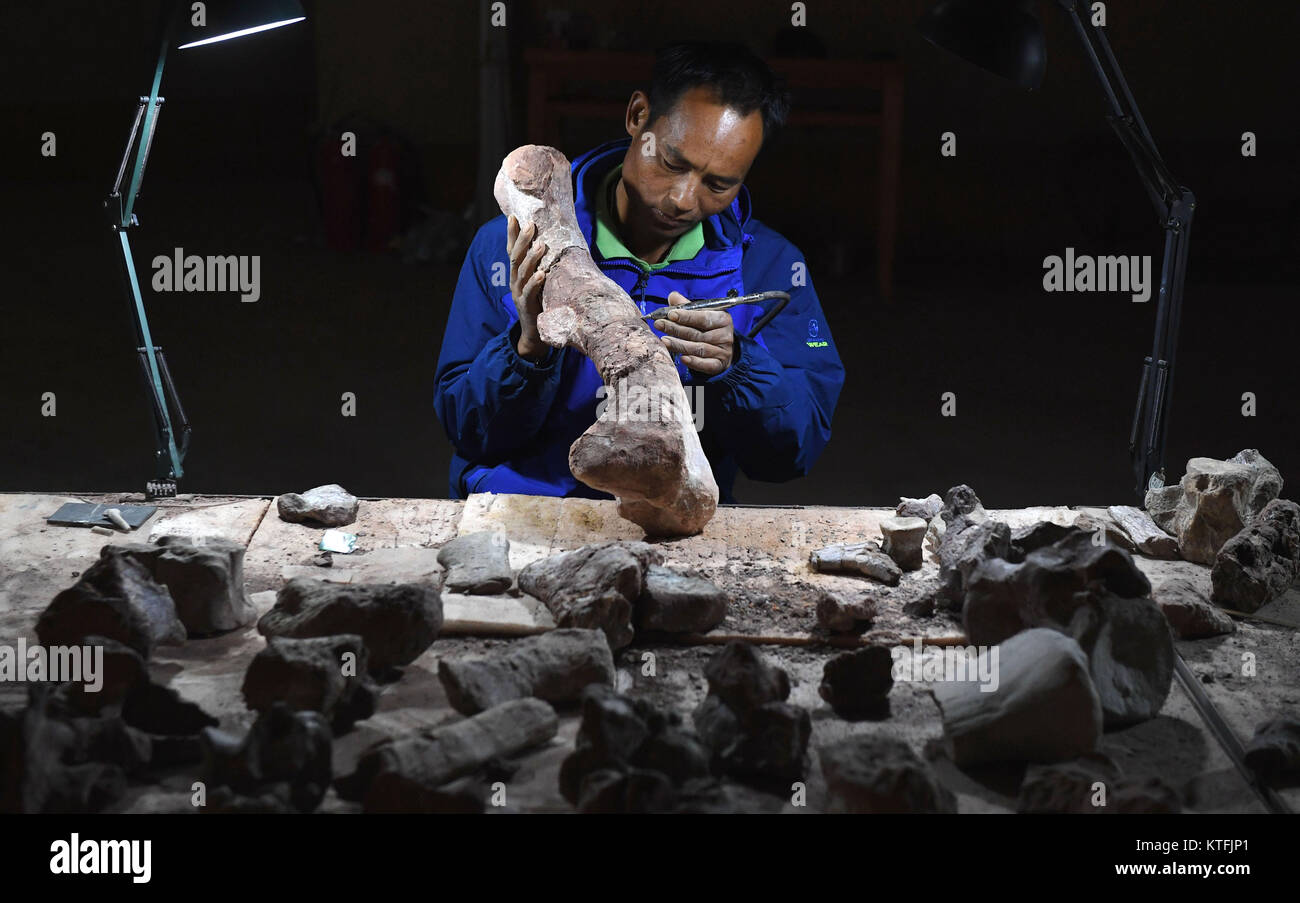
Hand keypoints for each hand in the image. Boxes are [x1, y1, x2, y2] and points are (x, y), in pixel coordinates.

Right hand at [507, 214, 547, 360]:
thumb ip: (539, 265)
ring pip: (522, 272)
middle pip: (515, 256)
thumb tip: (550, 243)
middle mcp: (514, 280)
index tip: (513, 216)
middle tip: (531, 224)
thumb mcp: (537, 281)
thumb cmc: (539, 302)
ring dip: (531, 258)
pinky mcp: (526, 306)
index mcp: (516, 273)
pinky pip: (529, 292)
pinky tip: (541, 274)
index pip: (512, 249)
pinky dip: (535, 282)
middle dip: (522, 239)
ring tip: (540, 245)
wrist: (534, 333)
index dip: (511, 233)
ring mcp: (518, 293)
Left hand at [656, 291, 734, 376]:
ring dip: (679, 345)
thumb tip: (672, 296)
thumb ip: (687, 306)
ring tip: (664, 340)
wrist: (721, 350)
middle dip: (676, 329)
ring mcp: (723, 351)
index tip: (670, 314)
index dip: (686, 316)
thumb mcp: (701, 314)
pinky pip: (705, 364)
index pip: (703, 317)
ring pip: (699, 349)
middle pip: (698, 333)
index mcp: (722, 318)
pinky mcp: (720, 364)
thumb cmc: (708, 329)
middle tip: (659, 325)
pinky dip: (694, 362)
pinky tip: (682, 358)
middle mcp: (725, 334)